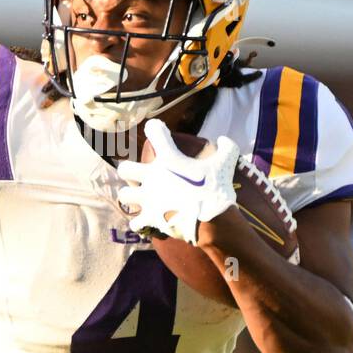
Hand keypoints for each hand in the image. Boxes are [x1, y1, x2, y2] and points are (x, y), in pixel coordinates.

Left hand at [116, 118, 239, 244]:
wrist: (211, 220)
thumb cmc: (216, 189)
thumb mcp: (226, 163)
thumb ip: (227, 148)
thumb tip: (223, 140)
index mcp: (168, 158)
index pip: (154, 130)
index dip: (156, 128)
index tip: (159, 131)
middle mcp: (152, 176)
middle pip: (125, 168)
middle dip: (130, 170)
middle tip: (141, 174)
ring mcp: (148, 199)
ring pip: (124, 195)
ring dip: (131, 196)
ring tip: (141, 198)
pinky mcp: (150, 219)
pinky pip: (135, 222)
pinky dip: (141, 223)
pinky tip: (147, 221)